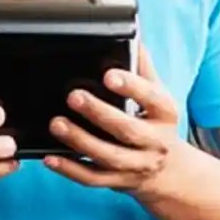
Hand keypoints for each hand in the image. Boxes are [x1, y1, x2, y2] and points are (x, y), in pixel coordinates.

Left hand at [45, 46, 183, 195]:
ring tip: (56, 123)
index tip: (108, 75)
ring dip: (79, 140)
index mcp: (165, 113)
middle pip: (126, 129)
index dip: (131, 87)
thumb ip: (144, 69)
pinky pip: (92, 178)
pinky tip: (50, 158)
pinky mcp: (118, 182)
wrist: (169, 171)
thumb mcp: (158, 96)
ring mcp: (136, 165)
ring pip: (107, 156)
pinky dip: (70, 170)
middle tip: (73, 96)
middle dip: (98, 113)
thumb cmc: (157, 124)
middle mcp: (154, 141)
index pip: (151, 98)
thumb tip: (134, 38)